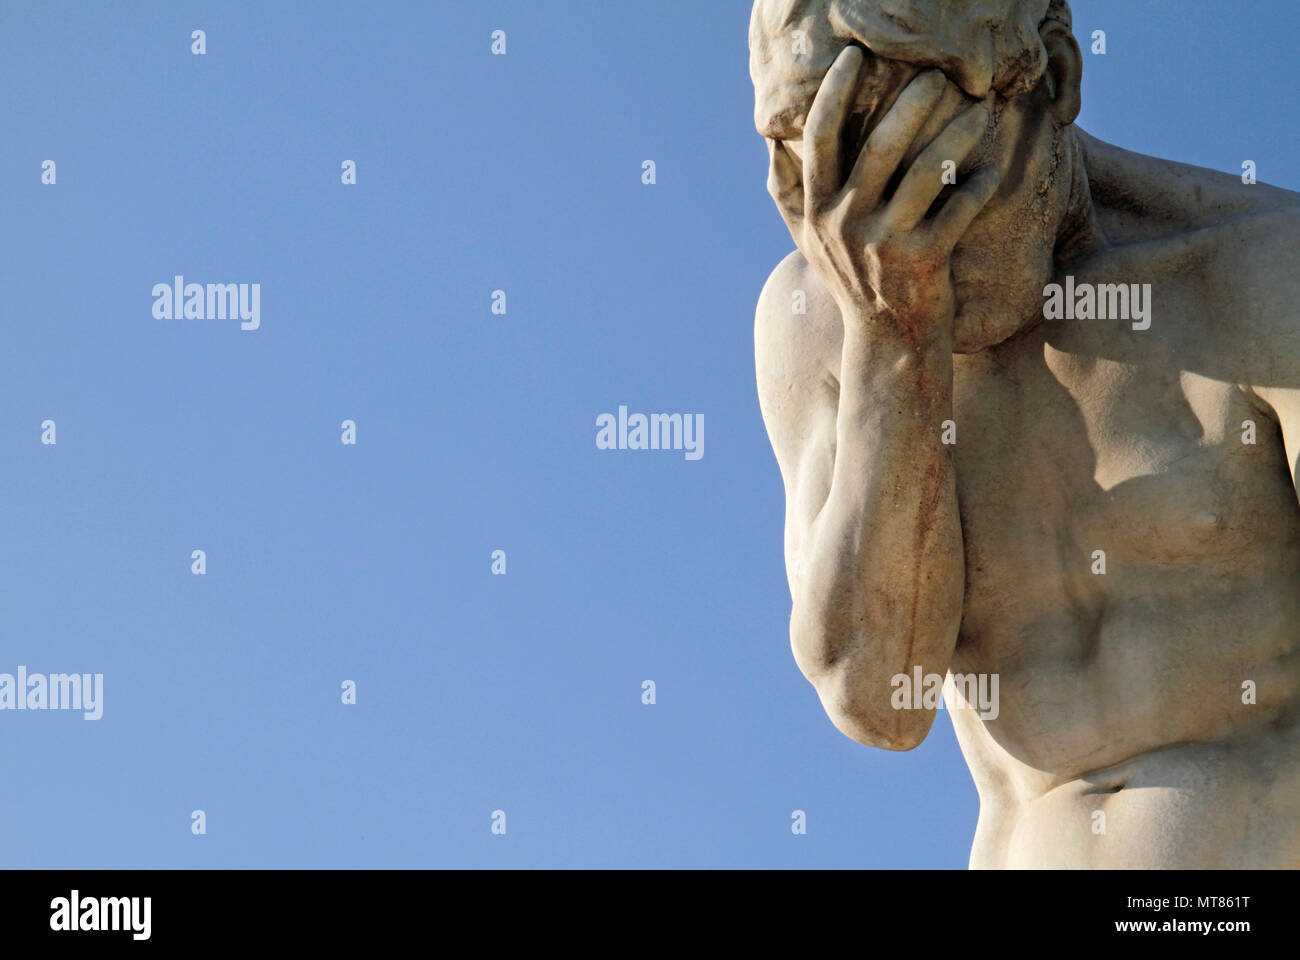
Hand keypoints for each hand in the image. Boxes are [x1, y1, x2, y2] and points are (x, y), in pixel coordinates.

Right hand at [767, 47, 1000, 346]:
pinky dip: (977, 185)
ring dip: (955, 135)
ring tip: (977, 111)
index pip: (820, 140)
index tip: (852, 57)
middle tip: (938, 75)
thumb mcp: (811, 242)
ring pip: (925, 171)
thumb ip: (791, 193)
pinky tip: (988, 170)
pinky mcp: (925, 261)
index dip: (834, 94)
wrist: (889, 342)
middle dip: (912, 102)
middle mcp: (846, 224)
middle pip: (880, 146)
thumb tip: (771, 144)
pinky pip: (958, 208)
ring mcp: (885, 244)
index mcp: (818, 211)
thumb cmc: (853, 281)